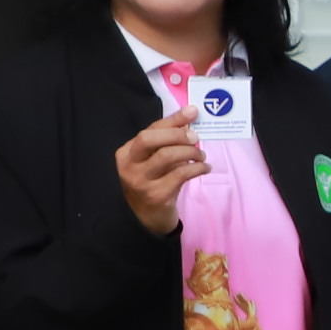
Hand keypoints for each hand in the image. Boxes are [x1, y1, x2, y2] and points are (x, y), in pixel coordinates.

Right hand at [113, 112, 209, 237]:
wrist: (147, 217)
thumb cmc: (153, 182)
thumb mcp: (154, 160)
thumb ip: (167, 140)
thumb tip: (190, 116)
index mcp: (126, 153)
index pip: (149, 130)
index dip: (172, 120)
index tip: (193, 112)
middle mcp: (129, 166)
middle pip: (150, 139)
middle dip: (176, 134)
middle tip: (195, 138)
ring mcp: (141, 181)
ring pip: (167, 156)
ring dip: (190, 152)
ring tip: (201, 156)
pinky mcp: (157, 195)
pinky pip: (181, 175)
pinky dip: (197, 168)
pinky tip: (204, 168)